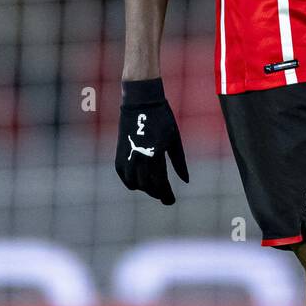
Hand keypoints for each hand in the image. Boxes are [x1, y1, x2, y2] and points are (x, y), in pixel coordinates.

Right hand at [115, 78, 188, 205]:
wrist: (141, 103)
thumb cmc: (162, 120)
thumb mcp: (174, 141)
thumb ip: (179, 163)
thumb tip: (185, 181)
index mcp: (155, 155)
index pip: (160, 183)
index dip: (166, 195)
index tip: (171, 201)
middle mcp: (139, 158)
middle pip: (148, 186)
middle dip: (157, 193)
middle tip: (164, 196)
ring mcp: (127, 157)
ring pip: (134, 184)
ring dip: (145, 188)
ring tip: (154, 188)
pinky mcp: (119, 154)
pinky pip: (124, 176)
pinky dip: (131, 182)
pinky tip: (140, 182)